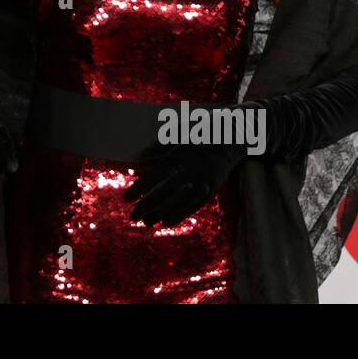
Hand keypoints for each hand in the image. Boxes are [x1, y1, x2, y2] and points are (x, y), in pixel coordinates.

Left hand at [122, 141, 244, 226]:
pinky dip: (181, 214)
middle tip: (133, 216)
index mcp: (179, 155)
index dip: (140, 187)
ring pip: (179, 200)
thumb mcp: (179, 137)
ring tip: (146, 222)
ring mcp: (202, 179)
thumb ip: (161, 147)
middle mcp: (190, 169)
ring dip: (162, 213)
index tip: (126, 198)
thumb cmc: (199, 136)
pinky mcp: (211, 188)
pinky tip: (167, 222)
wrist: (230, 138)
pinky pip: (195, 205)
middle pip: (166, 190)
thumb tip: (142, 155)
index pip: (156, 175)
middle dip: (148, 204)